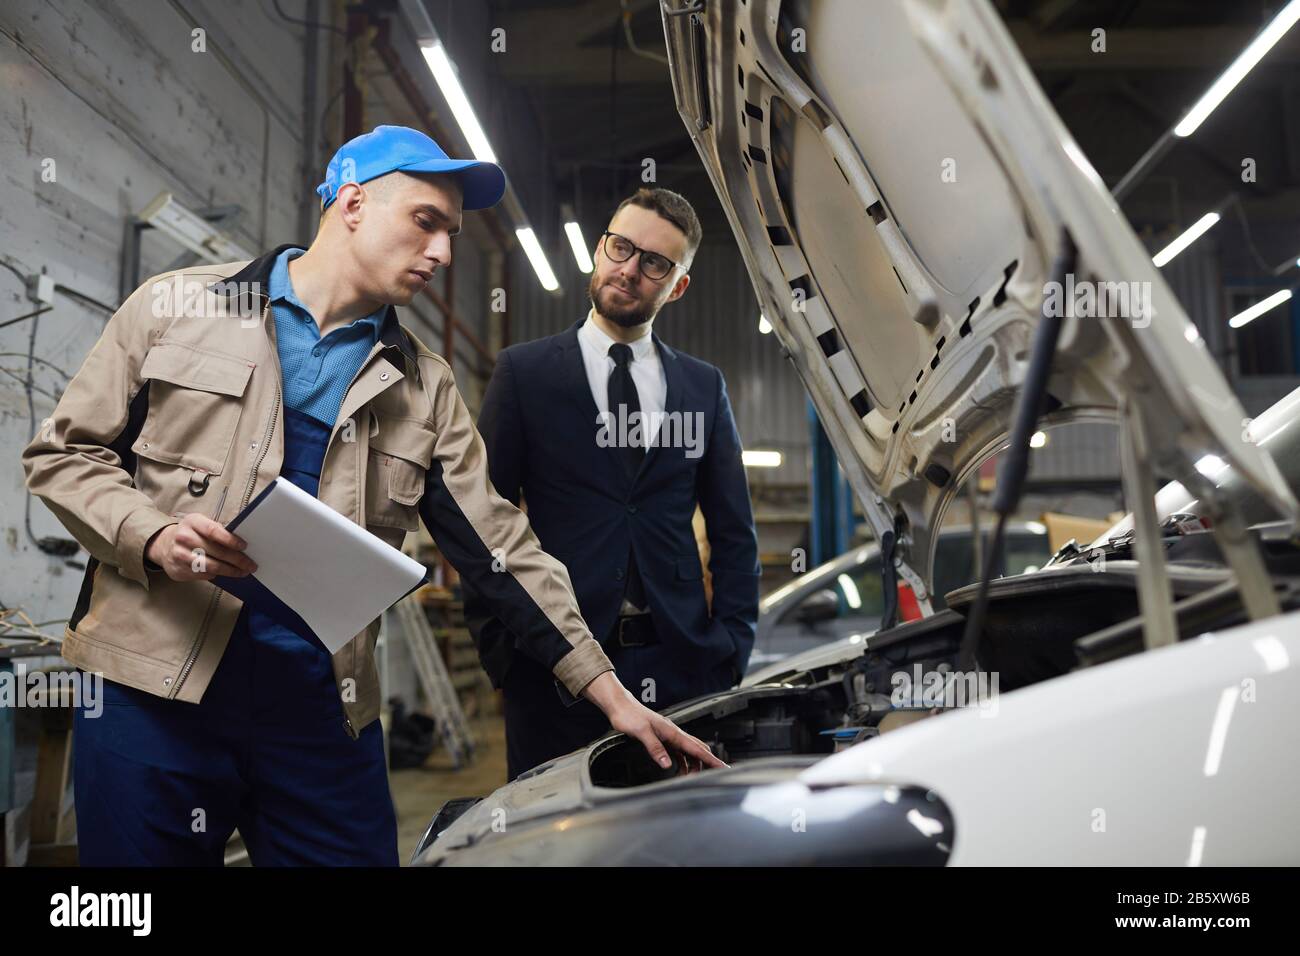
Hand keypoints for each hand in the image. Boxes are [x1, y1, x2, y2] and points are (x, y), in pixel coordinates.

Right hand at [144, 514, 256, 581]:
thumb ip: (217, 530)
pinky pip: (203, 575)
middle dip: (237, 560)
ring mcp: (179, 555)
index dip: (230, 540)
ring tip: (242, 572)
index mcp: (192, 522)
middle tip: (250, 565)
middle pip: (216, 551)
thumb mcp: (200, 524)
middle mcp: (184, 538)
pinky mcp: (178, 570)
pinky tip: (223, 573)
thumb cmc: (190, 533)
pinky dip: (216, 574)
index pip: (214, 531)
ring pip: (211, 566)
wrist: (163, 545)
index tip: (244, 546)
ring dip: (230, 571)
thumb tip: (240, 543)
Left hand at [582, 672, 726, 773]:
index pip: (696, 748)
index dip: (711, 759)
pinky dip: (682, 762)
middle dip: (706, 764)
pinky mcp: (662, 739)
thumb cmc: (630, 715)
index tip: (723, 766)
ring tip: (690, 779)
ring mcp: (669, 736)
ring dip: (692, 766)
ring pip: (688, 753)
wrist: (621, 706)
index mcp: (673, 732)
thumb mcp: (642, 733)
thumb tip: (667, 764)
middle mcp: (674, 733)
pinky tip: (680, 769)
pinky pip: (678, 752)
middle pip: (697, 750)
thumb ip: (655, 748)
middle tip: (711, 777)